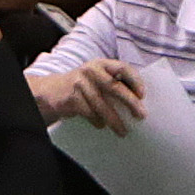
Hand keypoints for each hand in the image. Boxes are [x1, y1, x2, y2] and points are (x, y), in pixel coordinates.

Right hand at [29, 57, 145, 133]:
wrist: (52, 90)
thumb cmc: (83, 86)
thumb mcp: (97, 78)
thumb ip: (114, 83)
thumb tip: (138, 102)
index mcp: (101, 64)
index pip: (122, 67)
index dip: (135, 80)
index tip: (142, 95)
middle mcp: (91, 70)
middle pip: (114, 87)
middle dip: (130, 102)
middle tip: (141, 115)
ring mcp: (80, 83)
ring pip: (102, 104)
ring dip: (115, 120)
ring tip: (123, 131)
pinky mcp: (72, 97)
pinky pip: (89, 112)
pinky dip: (97, 121)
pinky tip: (101, 125)